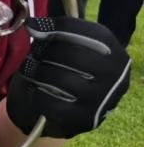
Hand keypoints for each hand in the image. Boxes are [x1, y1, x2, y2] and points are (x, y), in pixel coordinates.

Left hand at [7, 16, 130, 138]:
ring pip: (60, 79)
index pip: (88, 33)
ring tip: (31, 69)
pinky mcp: (86, 120)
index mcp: (114, 53)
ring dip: (37, 71)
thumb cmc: (68, 69)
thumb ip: (56, 32)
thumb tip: (33, 25)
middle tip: (34, 53)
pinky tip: (35, 88)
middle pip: (72, 55)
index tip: (33, 26)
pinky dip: (36, 93)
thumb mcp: (70, 46)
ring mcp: (103, 100)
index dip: (56, 27)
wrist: (72, 108)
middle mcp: (116, 76)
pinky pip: (52, 103)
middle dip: (45, 51)